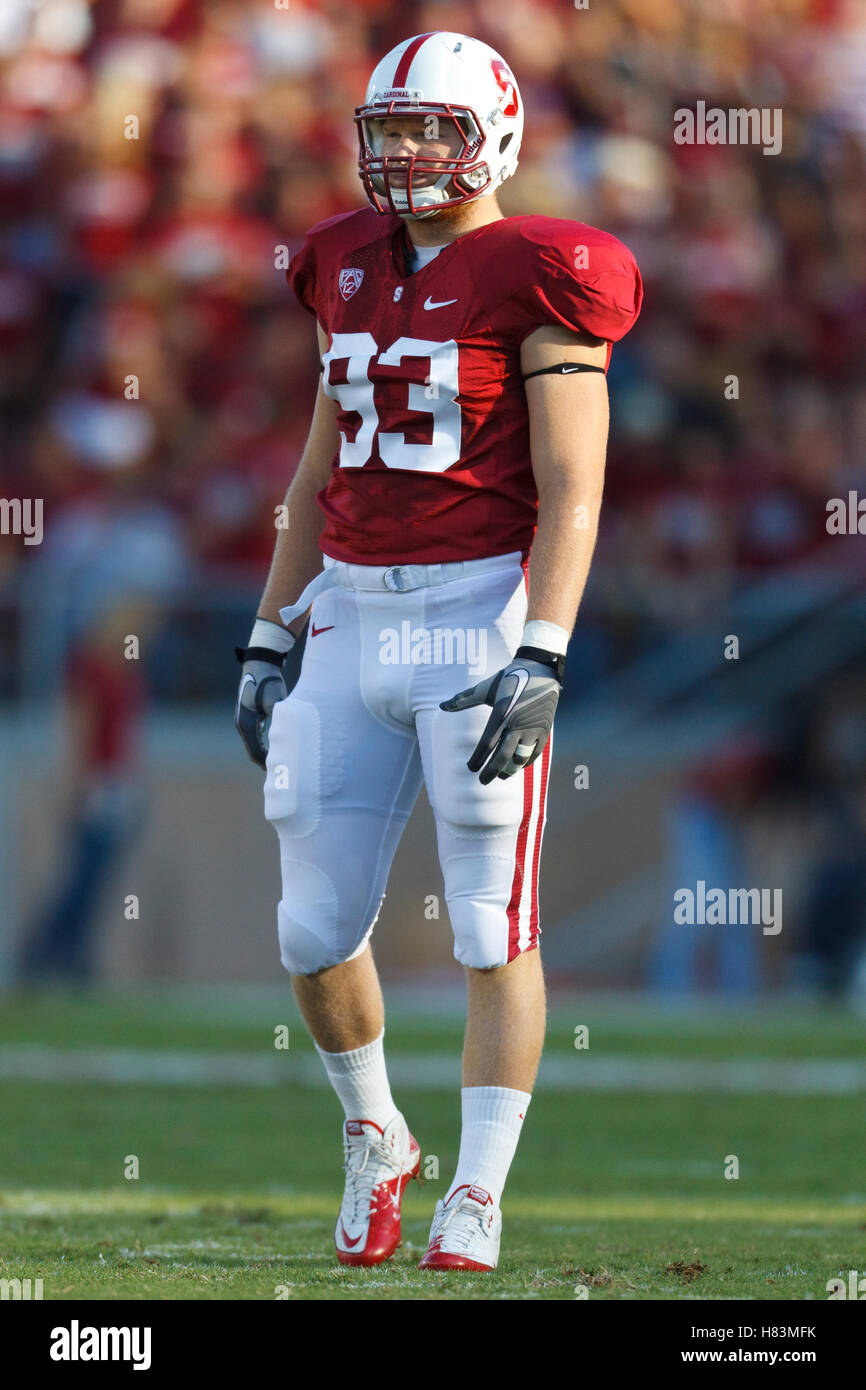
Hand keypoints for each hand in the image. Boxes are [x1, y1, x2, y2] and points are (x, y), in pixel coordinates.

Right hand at [234, 646, 288, 768]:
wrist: (261, 664)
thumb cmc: (269, 682)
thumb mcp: (276, 702)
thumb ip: (280, 719)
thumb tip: (286, 737)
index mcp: (246, 723)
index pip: (256, 751)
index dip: (267, 764)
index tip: (279, 774)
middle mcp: (242, 724)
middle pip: (253, 751)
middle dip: (265, 764)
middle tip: (280, 775)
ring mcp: (244, 720)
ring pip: (253, 744)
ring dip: (264, 755)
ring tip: (278, 767)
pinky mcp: (250, 715)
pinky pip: (255, 736)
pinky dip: (263, 746)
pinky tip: (275, 751)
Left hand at [439, 646, 563, 784]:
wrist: (540, 670)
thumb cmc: (509, 678)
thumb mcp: (485, 688)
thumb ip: (463, 699)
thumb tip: (441, 706)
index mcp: (501, 713)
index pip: (486, 744)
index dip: (477, 759)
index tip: (470, 768)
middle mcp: (517, 723)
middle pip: (502, 756)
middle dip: (491, 772)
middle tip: (482, 781)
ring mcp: (533, 728)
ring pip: (520, 758)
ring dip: (509, 770)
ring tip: (501, 776)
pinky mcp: (544, 730)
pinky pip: (534, 753)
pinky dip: (524, 763)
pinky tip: (516, 766)